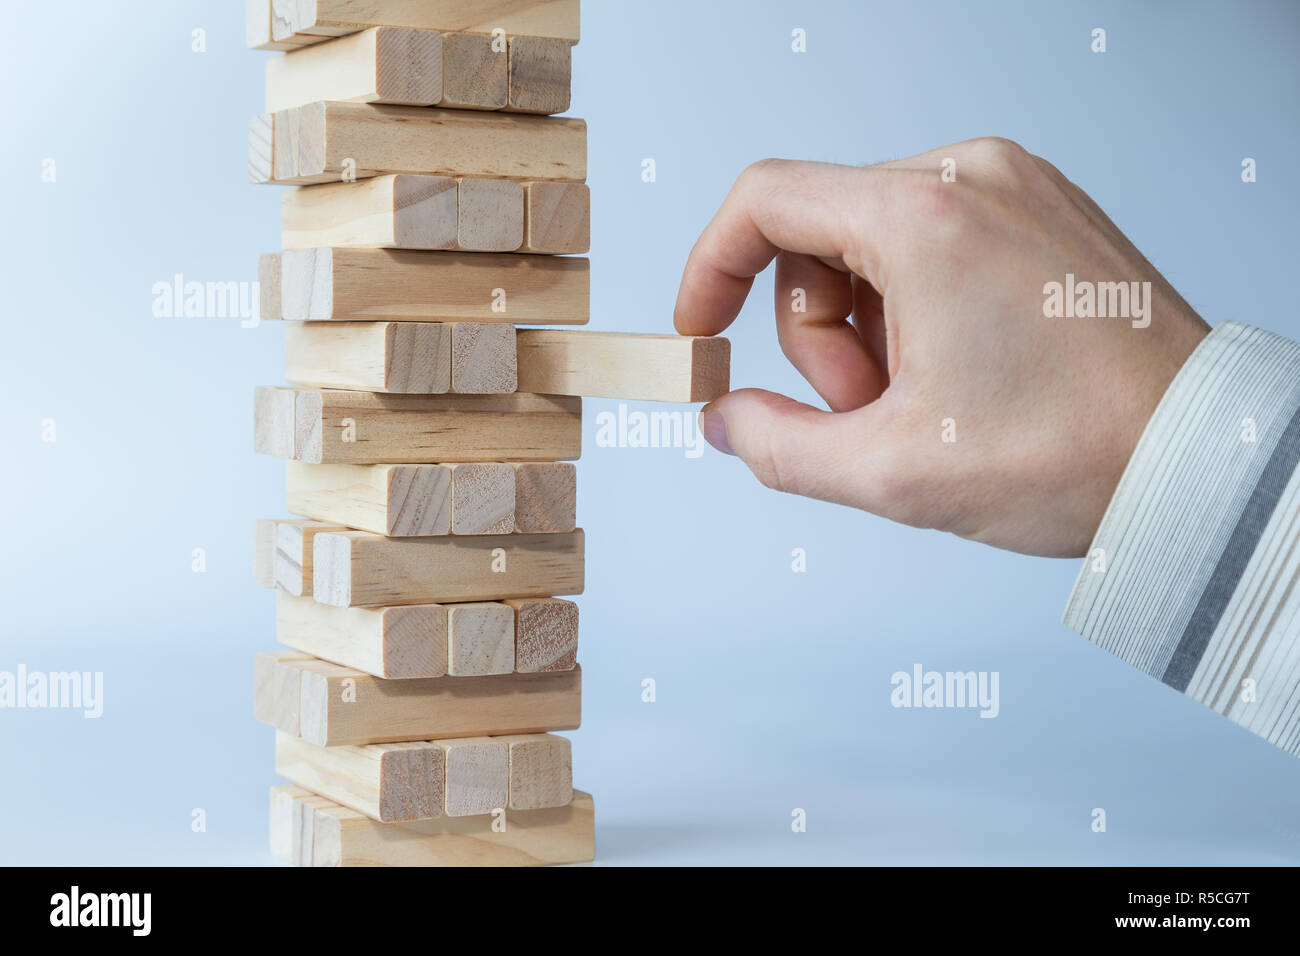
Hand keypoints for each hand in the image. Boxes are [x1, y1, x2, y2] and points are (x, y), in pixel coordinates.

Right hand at [674, 138, 1209, 557]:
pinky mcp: (1042, 212)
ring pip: (874, 244)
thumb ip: (778, 446)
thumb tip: (726, 419)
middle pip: (820, 237)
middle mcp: (970, 176)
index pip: (766, 200)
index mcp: (924, 216)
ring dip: (870, 329)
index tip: (704, 330)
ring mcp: (1014, 188)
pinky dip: (918, 309)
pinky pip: (933, 243)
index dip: (712, 267)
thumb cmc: (1073, 453)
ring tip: (925, 401)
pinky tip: (960, 372)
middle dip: (820, 336)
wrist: (1201, 457)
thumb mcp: (893, 472)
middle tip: (867, 412)